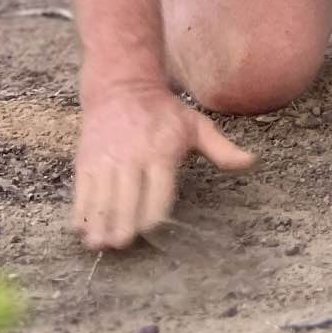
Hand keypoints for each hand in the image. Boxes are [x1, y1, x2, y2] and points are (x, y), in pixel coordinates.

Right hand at [71, 82, 253, 250]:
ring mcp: (107, 161)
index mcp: (162, 154)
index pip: (158, 194)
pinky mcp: (86, 161)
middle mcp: (132, 159)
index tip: (153, 231)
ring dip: (99, 224)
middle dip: (124, 225)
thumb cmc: (164, 112)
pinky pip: (82, 192)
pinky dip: (80, 212)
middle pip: (127, 201)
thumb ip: (222, 149)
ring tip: (98, 245)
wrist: (121, 87)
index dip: (155, 217)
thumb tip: (251, 162)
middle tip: (122, 245)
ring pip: (102, 200)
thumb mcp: (196, 125)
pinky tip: (81, 228)